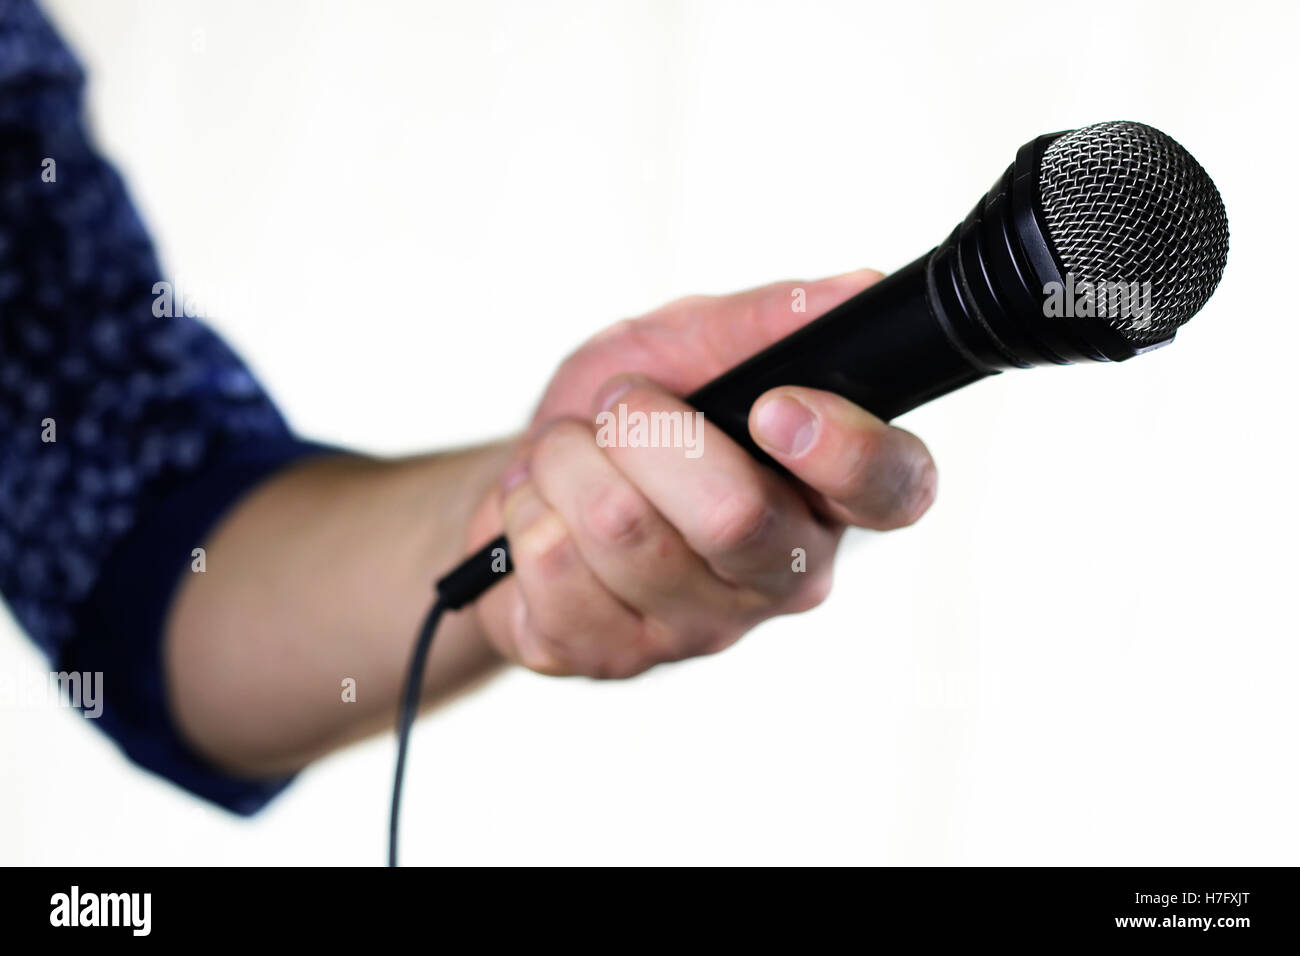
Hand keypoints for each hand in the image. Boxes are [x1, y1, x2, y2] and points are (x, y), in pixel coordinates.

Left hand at [465, 270, 936, 677]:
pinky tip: (543, 513)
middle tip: (619, 402)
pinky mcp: (609, 655)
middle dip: (646, 429)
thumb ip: (769, 321)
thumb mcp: (692, 343)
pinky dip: (526, 509)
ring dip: (568, 460)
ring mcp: (695, 628)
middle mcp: (779, 575)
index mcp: (824, 495)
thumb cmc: (627, 413)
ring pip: (622, 532)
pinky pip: (551, 565)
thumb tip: (857, 290)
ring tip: (569, 455)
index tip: (774, 406)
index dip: (845, 451)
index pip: (892, 492)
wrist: (533, 477)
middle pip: (734, 517)